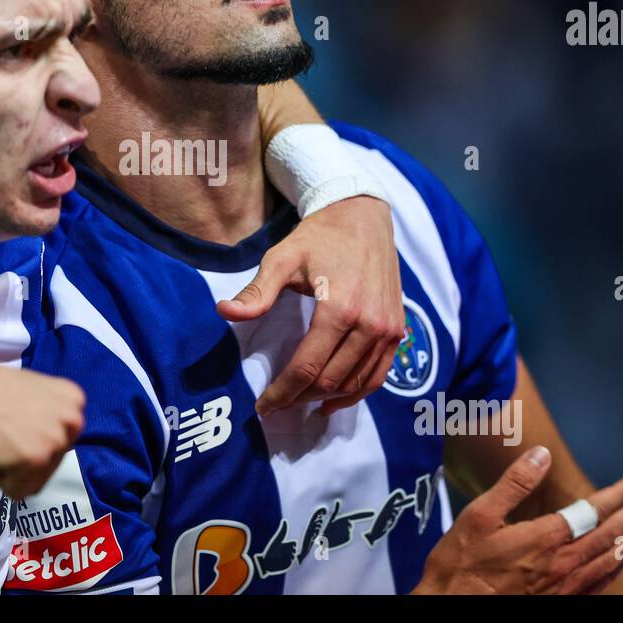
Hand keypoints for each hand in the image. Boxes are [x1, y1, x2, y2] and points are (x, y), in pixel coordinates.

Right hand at [0, 358, 85, 499]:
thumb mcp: (26, 394)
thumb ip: (46, 415)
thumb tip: (47, 440)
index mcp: (72, 397)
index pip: (61, 444)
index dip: (30, 442)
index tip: (10, 424)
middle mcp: (72, 416)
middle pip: (51, 465)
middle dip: (22, 459)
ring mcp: (55, 438)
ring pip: (36, 481)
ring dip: (10, 469)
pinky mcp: (36, 458)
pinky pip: (19, 491)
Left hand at [217, 195, 404, 415]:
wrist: (363, 217)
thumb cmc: (319, 237)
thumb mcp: (282, 259)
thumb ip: (257, 292)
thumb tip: (224, 312)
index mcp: (339, 308)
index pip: (307, 367)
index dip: (282, 392)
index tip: (263, 406)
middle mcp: (369, 324)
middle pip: (330, 380)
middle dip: (300, 398)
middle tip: (277, 404)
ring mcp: (388, 329)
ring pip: (356, 383)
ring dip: (326, 398)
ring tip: (300, 403)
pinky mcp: (397, 329)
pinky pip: (378, 375)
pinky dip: (357, 393)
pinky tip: (335, 400)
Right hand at [412, 447, 622, 593]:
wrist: (452, 606)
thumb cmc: (460, 562)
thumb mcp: (479, 515)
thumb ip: (514, 484)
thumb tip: (542, 455)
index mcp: (544, 539)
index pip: (593, 511)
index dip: (618, 495)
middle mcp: (562, 564)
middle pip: (609, 535)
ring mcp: (564, 588)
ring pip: (611, 561)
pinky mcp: (560, 602)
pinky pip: (600, 584)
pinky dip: (617, 567)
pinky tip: (622, 560)